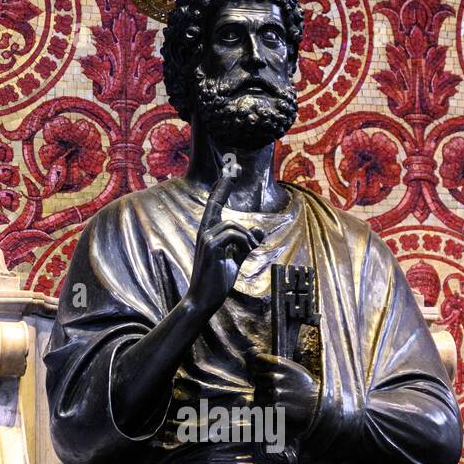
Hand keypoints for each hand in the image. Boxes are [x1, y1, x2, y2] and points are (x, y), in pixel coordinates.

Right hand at [186, 155, 262, 317]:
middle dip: (225, 183)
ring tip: (253, 248)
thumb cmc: (217, 280)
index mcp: (209, 232)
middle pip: (215, 201)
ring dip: (248, 237)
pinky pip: (234, 234)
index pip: (215, 204)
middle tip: (235, 164)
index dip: (223, 186)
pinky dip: (245, 242)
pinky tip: (247, 250)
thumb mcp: (236, 258)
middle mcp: (204, 231)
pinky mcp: (210, 246)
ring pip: (233, 225)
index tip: (231, 169)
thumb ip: (247, 243)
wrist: (204, 299)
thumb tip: (259, 230)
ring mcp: (205, 238)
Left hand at [249, 353, 318, 433]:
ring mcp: (274, 392)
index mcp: (280, 363)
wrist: (317, 406)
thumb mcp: (293, 369)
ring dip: (264, 398)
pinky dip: (267, 409)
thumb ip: (274, 363)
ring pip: (257, 394)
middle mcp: (275, 376)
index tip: (265, 372)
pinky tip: (278, 408)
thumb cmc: (304, 386)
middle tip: (275, 389)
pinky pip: (262, 407)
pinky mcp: (275, 407)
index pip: (258, 360)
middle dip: (262, 384)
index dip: (260, 367)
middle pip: (256, 378)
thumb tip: (250, 352)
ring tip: (278, 399)